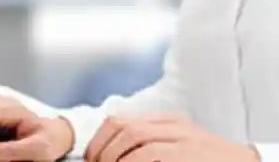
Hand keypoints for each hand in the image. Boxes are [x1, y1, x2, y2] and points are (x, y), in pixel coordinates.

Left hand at [84, 113, 259, 161]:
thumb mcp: (182, 148)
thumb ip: (153, 147)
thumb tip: (116, 159)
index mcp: (169, 123)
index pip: (120, 121)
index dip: (98, 141)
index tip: (92, 160)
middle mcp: (174, 126)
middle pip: (121, 127)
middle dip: (101, 152)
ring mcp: (182, 140)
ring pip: (133, 140)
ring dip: (113, 159)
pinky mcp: (187, 154)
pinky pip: (149, 155)